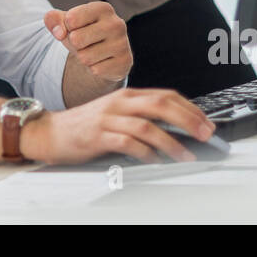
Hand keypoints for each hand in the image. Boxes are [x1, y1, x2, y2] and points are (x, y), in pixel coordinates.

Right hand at [20, 88, 215, 164]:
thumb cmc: (85, 126)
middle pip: (161, 105)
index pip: (166, 95)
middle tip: (205, 135)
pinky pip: (128, 143)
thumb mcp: (115, 114)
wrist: (50, 132)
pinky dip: (146, 153)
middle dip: (188, 120)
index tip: (207, 123)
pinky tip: (155, 161)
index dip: (190, 108)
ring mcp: (108, 118)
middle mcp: (120, 103)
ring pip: (147, 126)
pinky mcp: (98, 136)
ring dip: (171, 142)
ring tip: (185, 155)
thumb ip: (140, 117)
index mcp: (127, 95)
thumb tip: (175, 129)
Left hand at [44, 1, 130, 82]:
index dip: (67, 27)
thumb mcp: (65, 22)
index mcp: (103, 8)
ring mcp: (122, 44)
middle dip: (74, 44)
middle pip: (76, 39)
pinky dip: (94, 69)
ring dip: (83, 58)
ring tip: (92, 52)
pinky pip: (95, 70)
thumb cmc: (83, 32)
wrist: (104, 54)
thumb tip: (59, 33)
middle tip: (83, 43)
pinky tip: (101, 61)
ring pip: (85, 57)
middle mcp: (117, 23)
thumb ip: (53, 19)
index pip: (71, 19)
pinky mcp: (124, 63)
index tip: (75, 27)